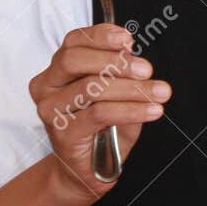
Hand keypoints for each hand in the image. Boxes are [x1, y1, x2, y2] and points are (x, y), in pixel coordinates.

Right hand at [28, 24, 170, 202]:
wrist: (90, 169)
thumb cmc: (103, 126)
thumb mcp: (116, 91)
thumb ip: (119, 69)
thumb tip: (130, 50)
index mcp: (56, 70)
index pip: (74, 41)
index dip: (101, 36)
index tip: (129, 40)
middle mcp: (46, 87)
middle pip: (75, 59)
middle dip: (116, 61)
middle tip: (147, 69)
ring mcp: (50, 110)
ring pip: (91, 87)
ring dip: (132, 88)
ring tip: (160, 92)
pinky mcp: (63, 133)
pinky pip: (100, 113)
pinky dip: (131, 110)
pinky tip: (152, 110)